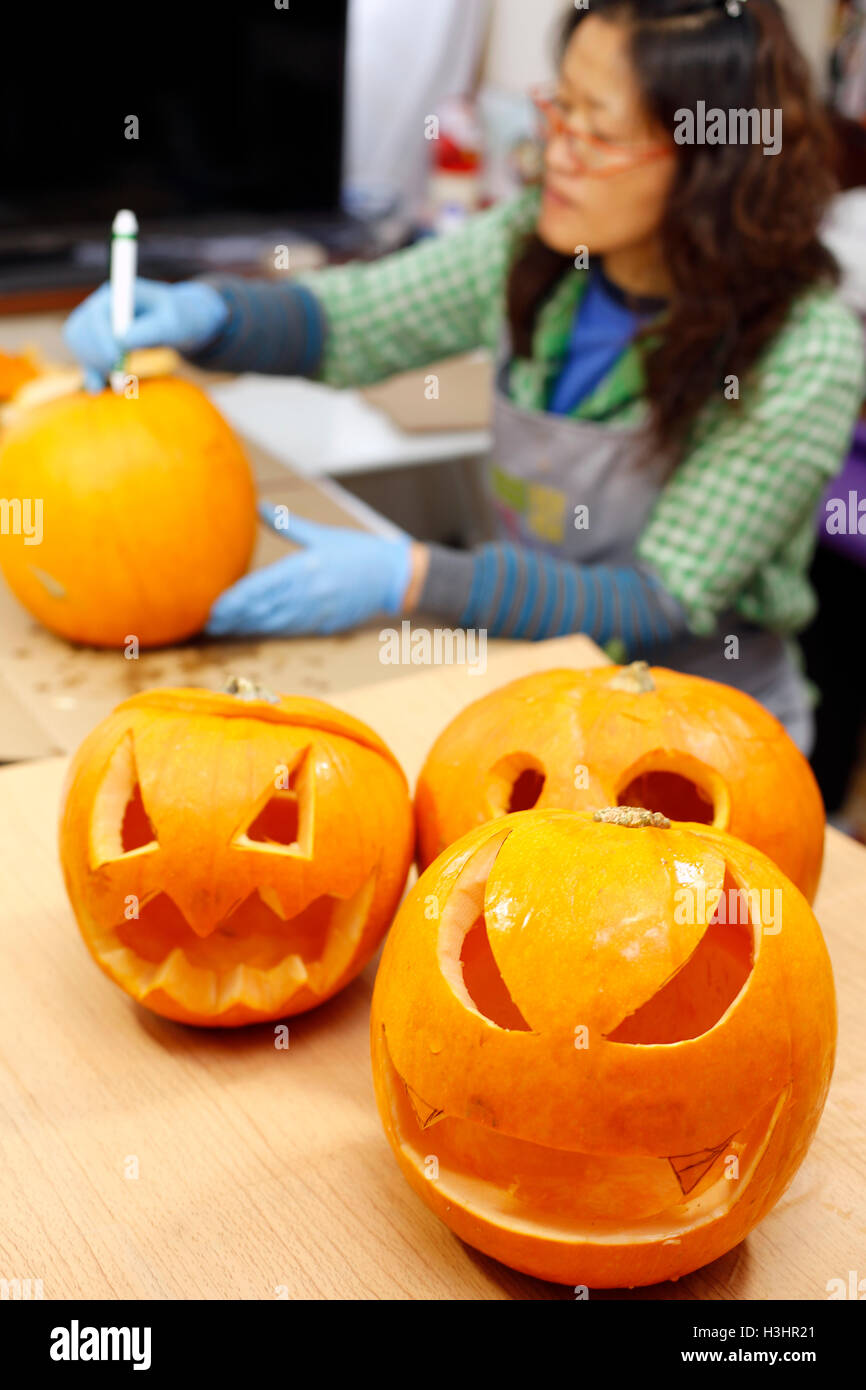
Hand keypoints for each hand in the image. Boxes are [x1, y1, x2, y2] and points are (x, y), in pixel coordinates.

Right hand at [63, 279, 228, 391]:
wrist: (178, 321)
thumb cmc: (180, 319)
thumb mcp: (173, 324)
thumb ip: (150, 330)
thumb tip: (122, 341)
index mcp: (119, 294)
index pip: (96, 315)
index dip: (101, 339)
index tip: (116, 360)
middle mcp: (101, 303)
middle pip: (81, 329)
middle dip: (97, 354)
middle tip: (119, 374)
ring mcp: (95, 319)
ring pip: (77, 341)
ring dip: (93, 363)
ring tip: (119, 376)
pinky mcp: (96, 337)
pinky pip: (81, 353)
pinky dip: (89, 371)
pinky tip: (97, 387)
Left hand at [205, 504, 412, 637]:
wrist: (393, 576)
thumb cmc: (357, 550)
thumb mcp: (321, 535)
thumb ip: (287, 525)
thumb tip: (259, 507)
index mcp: (306, 567)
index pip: (262, 587)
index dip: (236, 599)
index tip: (215, 606)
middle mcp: (309, 592)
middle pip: (264, 609)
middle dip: (235, 617)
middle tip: (210, 621)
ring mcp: (318, 611)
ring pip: (276, 623)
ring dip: (248, 626)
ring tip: (225, 627)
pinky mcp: (326, 623)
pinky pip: (292, 629)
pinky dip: (270, 630)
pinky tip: (255, 628)